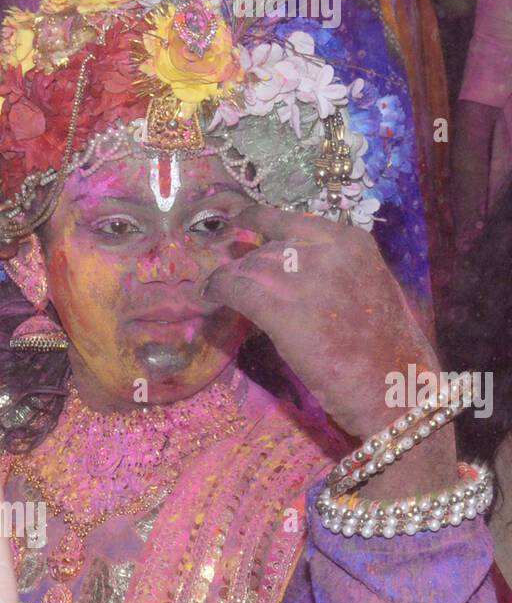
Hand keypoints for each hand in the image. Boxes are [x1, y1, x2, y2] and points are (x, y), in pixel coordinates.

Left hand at [203, 205, 456, 494]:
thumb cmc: (387, 349)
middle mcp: (323, 250)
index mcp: (350, 242)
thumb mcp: (367, 289)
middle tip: (229, 281)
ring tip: (214, 291)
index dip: (259, 222)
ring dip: (228, 280)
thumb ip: (333, 273)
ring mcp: (301, 277)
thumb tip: (292, 273)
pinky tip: (208, 298)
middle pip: (265, 249)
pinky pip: (235, 290)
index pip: (290, 220)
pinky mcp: (279, 309)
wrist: (394, 382)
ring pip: (246, 267)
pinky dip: (216, 292)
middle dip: (244, 266)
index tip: (241, 222)